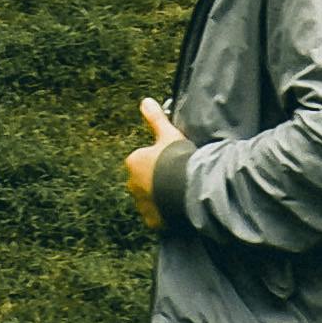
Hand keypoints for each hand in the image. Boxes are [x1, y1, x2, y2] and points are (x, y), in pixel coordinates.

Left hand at [124, 100, 182, 231]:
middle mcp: (132, 185)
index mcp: (133, 162)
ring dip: (160, 198)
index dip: (158, 161)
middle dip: (156, 181)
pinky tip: (179, 209)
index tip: (172, 162)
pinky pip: (158, 217)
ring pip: (150, 200)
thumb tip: (145, 101)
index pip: (142, 161)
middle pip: (144, 182)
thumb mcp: (168, 134)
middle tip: (177, 178)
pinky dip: (166, 214)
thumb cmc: (177, 158)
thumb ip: (155, 118)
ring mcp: (142, 205)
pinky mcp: (152, 221)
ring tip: (180, 194)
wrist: (188, 187)